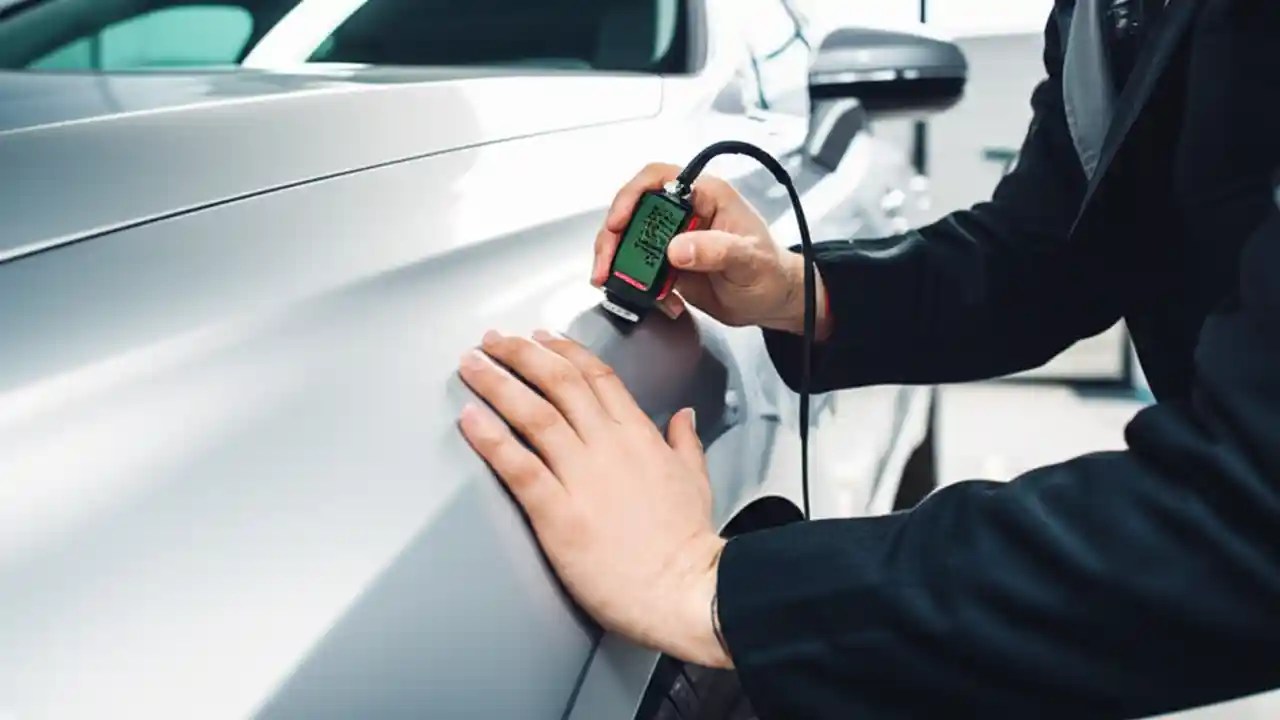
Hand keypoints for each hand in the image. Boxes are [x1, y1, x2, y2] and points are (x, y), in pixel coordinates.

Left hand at [457, 329, 732, 667]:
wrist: (684, 591)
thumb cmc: (687, 543)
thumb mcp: (696, 480)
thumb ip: (685, 441)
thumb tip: (683, 416)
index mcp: (639, 436)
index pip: (597, 376)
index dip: (563, 351)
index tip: (539, 337)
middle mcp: (608, 446)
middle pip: (559, 382)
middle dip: (521, 354)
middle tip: (492, 340)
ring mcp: (582, 477)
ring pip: (535, 414)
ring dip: (498, 383)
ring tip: (471, 365)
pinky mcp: (558, 513)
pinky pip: (519, 466)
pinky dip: (491, 438)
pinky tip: (470, 418)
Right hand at [592, 163, 831, 338]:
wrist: (773, 301)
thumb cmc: (770, 271)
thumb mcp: (749, 259)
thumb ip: (716, 250)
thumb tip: (676, 249)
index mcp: (705, 195)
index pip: (658, 178)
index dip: (632, 196)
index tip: (619, 222)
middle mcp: (685, 212)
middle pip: (634, 210)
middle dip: (613, 237)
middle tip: (605, 265)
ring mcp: (673, 238)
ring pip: (629, 240)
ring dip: (616, 261)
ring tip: (609, 282)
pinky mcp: (668, 265)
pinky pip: (639, 269)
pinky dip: (635, 285)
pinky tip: (655, 301)